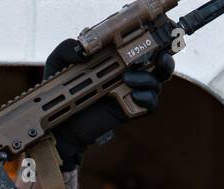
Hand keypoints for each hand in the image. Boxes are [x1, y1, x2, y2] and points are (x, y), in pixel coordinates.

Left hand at [43, 39, 174, 171]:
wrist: (64, 121)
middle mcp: (130, 70)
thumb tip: (81, 50)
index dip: (154, 37)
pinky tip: (133, 95)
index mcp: (118, 54)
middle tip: (159, 55)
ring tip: (128, 78)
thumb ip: (67, 49)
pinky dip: (146, 97)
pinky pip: (151, 102)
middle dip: (165, 56)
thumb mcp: (59, 63)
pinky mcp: (132, 109)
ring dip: (148, 77)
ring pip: (157, 80)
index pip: (143, 42)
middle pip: (160, 60)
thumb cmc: (63, 89)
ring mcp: (133, 90)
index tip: (156, 32)